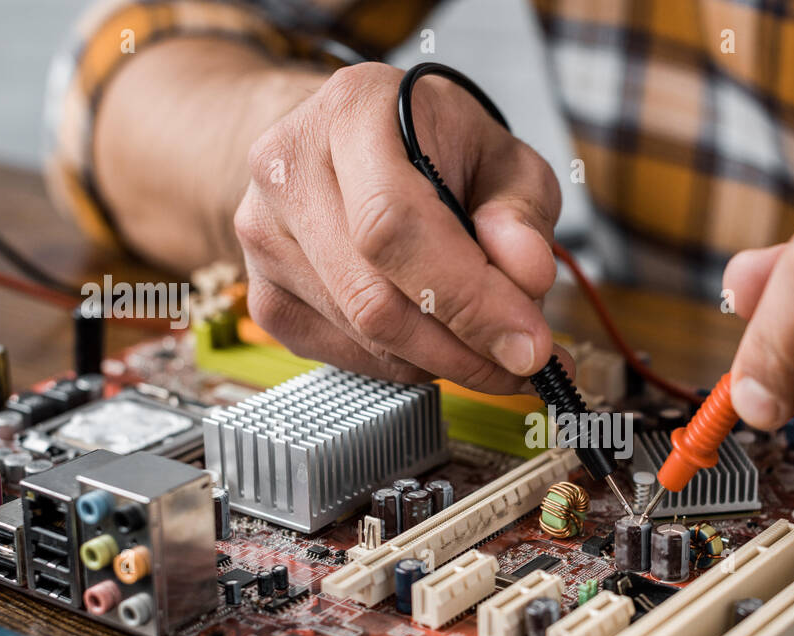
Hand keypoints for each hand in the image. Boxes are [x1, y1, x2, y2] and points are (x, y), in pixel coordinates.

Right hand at [234, 62, 563, 390]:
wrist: (352, 146)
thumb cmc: (435, 146)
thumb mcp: (502, 158)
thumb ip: (521, 212)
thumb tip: (527, 276)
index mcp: (351, 113)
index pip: (395, 223)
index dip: (467, 297)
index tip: (530, 345)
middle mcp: (290, 171)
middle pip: (374, 297)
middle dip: (464, 348)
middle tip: (524, 363)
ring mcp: (264, 237)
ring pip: (364, 336)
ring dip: (443, 359)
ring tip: (490, 345)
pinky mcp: (263, 294)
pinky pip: (345, 356)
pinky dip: (405, 363)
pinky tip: (436, 339)